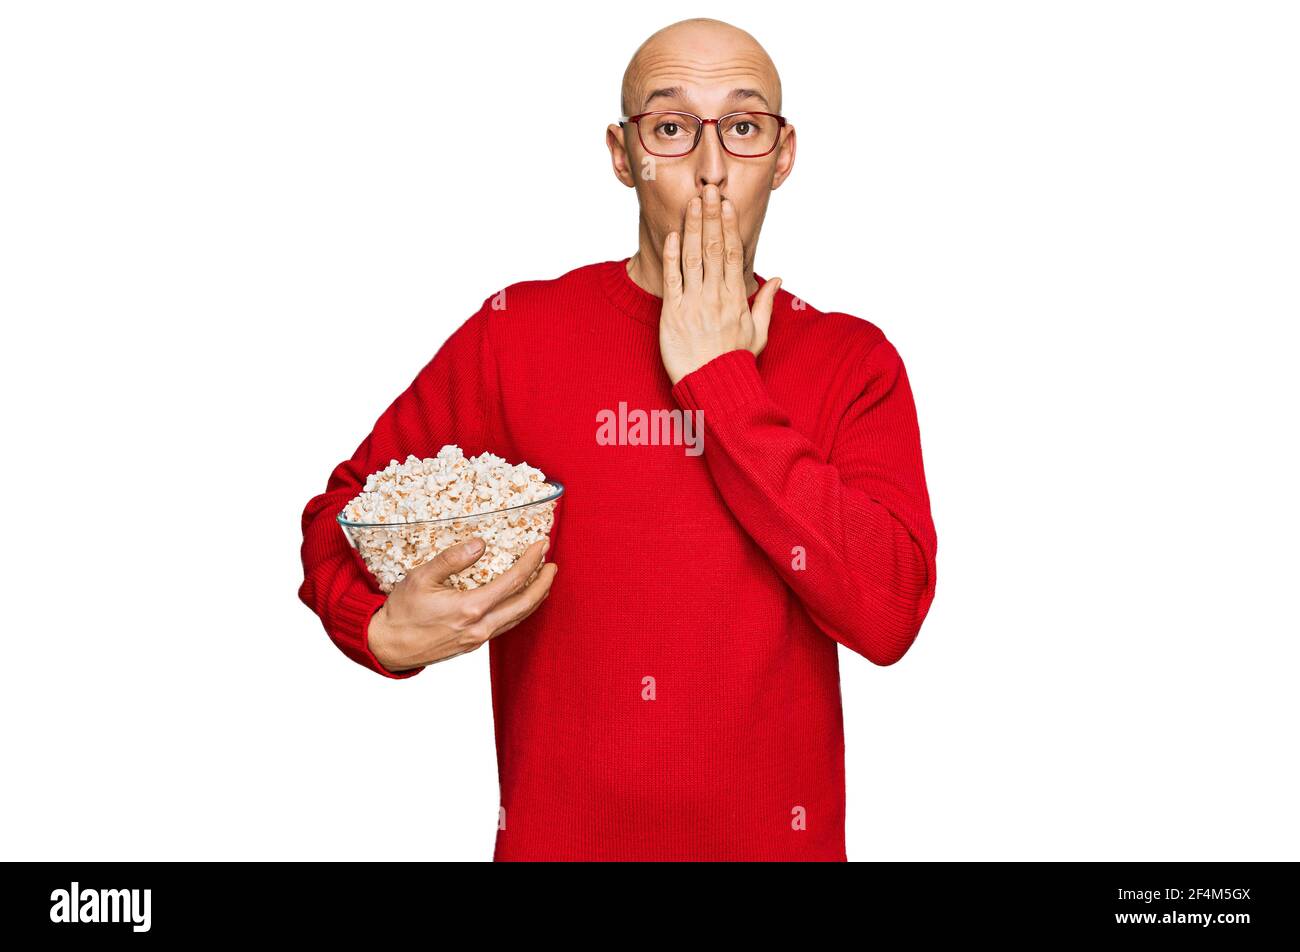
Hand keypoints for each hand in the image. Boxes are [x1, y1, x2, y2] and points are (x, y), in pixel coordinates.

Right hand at [367, 536, 556, 672]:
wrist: (388, 646)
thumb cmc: (401, 611)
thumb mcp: (421, 577)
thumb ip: (451, 559)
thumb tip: (480, 544)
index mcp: (469, 609)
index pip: (512, 582)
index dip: (531, 562)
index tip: (541, 545)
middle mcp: (480, 627)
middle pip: (525, 604)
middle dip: (543, 583)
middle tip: (553, 565)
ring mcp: (478, 639)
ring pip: (518, 618)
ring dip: (535, 598)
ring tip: (544, 580)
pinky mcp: (474, 644)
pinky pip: (506, 626)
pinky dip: (519, 611)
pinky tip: (519, 600)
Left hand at [659, 183, 781, 385]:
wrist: (713, 388)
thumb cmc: (735, 362)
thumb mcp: (758, 333)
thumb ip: (765, 303)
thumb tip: (776, 278)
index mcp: (737, 299)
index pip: (734, 254)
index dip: (730, 226)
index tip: (726, 205)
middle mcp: (716, 297)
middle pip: (715, 248)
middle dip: (712, 217)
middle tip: (709, 190)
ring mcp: (694, 304)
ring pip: (694, 258)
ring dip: (694, 228)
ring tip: (693, 203)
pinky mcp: (673, 314)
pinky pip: (672, 279)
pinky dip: (672, 256)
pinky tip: (673, 235)